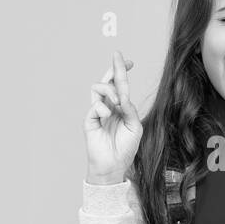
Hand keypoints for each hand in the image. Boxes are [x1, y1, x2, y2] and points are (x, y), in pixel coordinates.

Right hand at [84, 50, 141, 183]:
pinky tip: (107, 116)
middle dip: (114, 68)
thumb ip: (131, 110)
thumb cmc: (126, 148)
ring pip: (98, 87)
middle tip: (119, 58)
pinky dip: (103, 107)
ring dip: (110, 90)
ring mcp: (98, 112)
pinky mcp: (89, 120)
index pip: (121, 86)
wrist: (113, 165)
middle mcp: (109, 106)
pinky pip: (94, 105)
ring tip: (118, 103)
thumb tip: (124, 96)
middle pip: (108, 81)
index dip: (123, 72)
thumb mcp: (135, 127)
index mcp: (121, 107)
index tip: (130, 61)